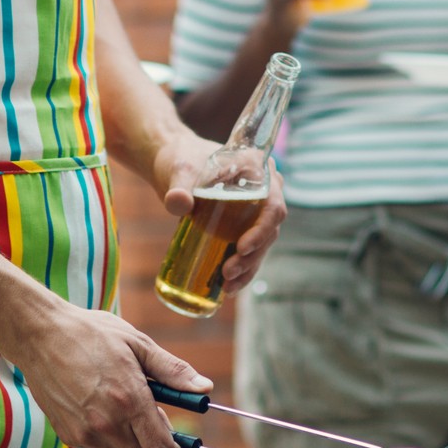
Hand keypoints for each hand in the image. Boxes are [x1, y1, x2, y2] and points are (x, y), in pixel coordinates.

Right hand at [12, 301, 209, 447]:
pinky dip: (112, 435)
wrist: (39, 335)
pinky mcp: (69, 435)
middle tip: (161, 423)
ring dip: (135, 442)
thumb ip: (173, 371)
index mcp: (129, 400)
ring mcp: (85, 433)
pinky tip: (103, 405)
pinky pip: (101, 447)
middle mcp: (107, 424)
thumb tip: (205, 388)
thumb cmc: (90, 333)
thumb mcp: (137, 343)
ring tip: (128, 404)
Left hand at [153, 130, 286, 292]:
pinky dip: (243, 268)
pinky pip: (252, 248)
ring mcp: (257, 208)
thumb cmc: (178, 161)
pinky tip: (229, 286)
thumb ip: (177, 186)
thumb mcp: (177, 171)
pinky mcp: (245, 223)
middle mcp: (265, 189)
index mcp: (257, 169)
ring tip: (227, 285)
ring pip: (263, 243)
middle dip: (252, 256)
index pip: (273, 204)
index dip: (262, 230)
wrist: (173, 165)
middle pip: (270, 229)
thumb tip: (178, 203)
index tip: (241, 248)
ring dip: (249, 267)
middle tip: (228, 272)